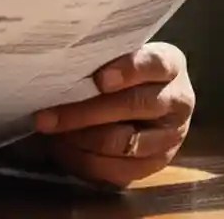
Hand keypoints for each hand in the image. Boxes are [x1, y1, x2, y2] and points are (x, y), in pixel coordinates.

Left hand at [33, 43, 194, 187]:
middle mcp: (178, 100)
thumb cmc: (119, 68)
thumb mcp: (115, 55)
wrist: (142, 96)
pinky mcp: (158, 163)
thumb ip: (99, 58)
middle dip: (85, 112)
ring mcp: (172, 136)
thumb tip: (56, 66)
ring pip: (125, 142)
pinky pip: (121, 169)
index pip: (154, 64)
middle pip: (134, 106)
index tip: (99, 79)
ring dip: (82, 139)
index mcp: (170, 65)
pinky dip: (87, 161)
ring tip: (51, 132)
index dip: (128, 70)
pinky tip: (63, 150)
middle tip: (45, 117)